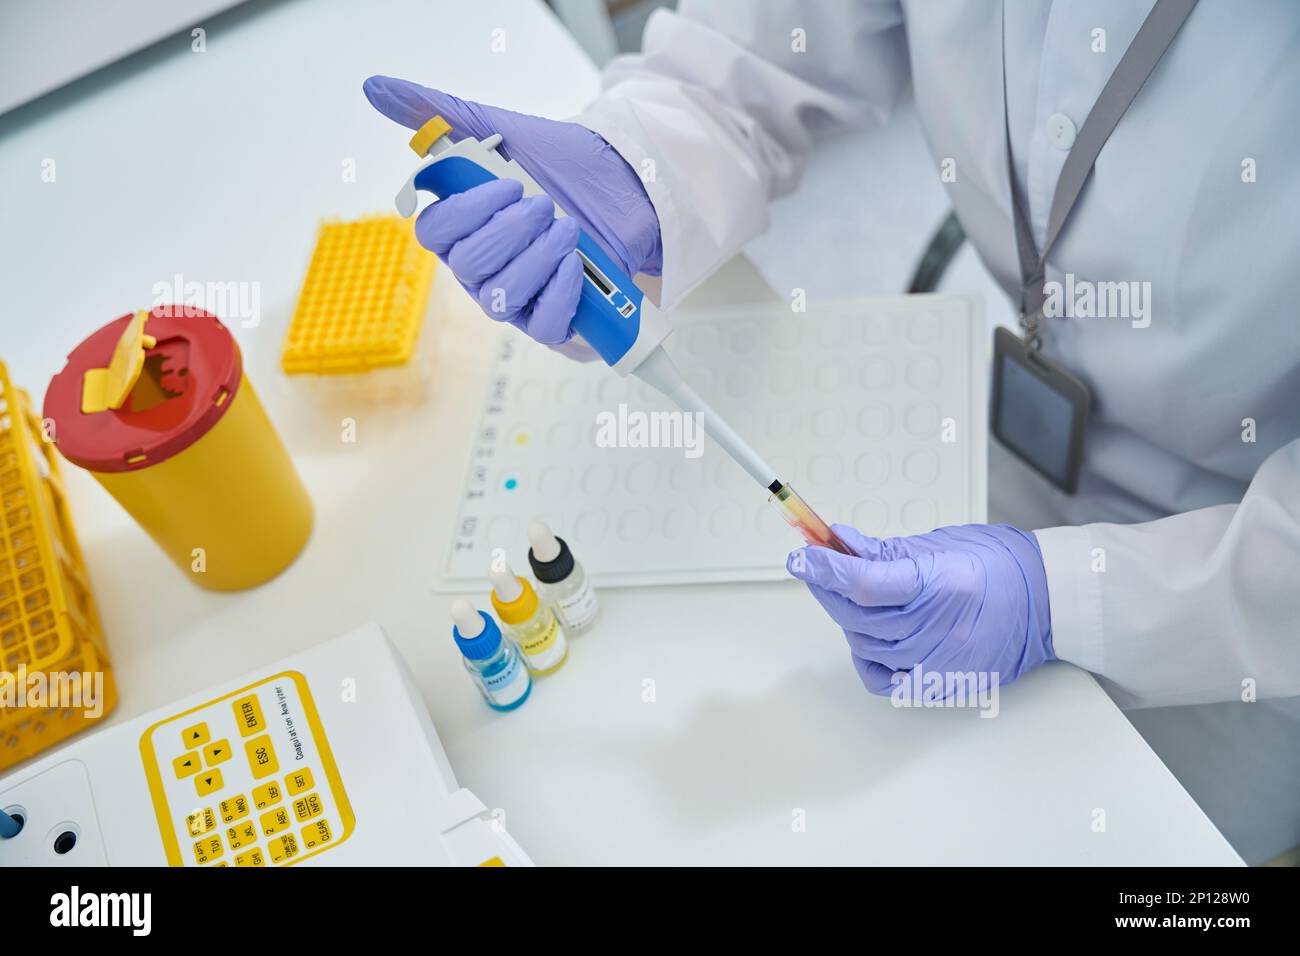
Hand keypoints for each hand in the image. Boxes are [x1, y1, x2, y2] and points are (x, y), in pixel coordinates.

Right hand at [363, 76, 661, 346]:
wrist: (622, 184)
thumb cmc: (556, 163)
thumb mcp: (497, 128)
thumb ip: (436, 112)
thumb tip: (374, 86)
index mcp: (458, 228)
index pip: (434, 233)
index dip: (468, 211)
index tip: (509, 183)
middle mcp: (479, 269)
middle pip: (469, 266)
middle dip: (509, 232)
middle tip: (543, 204)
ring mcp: (515, 299)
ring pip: (502, 297)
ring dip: (538, 258)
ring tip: (567, 227)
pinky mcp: (552, 320)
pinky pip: (544, 327)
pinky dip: (559, 295)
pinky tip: (574, 264)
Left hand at [786, 523, 1054, 699]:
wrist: (1047, 602)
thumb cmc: (999, 566)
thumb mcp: (938, 544)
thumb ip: (882, 550)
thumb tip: (836, 541)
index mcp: (941, 585)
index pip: (864, 583)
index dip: (824, 569)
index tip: (800, 556)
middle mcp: (939, 628)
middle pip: (857, 616)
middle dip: (828, 588)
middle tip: (817, 567)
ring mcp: (940, 661)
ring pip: (864, 645)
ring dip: (848, 619)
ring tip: (858, 597)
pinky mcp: (942, 684)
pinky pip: (884, 680)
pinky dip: (868, 659)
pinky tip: (870, 638)